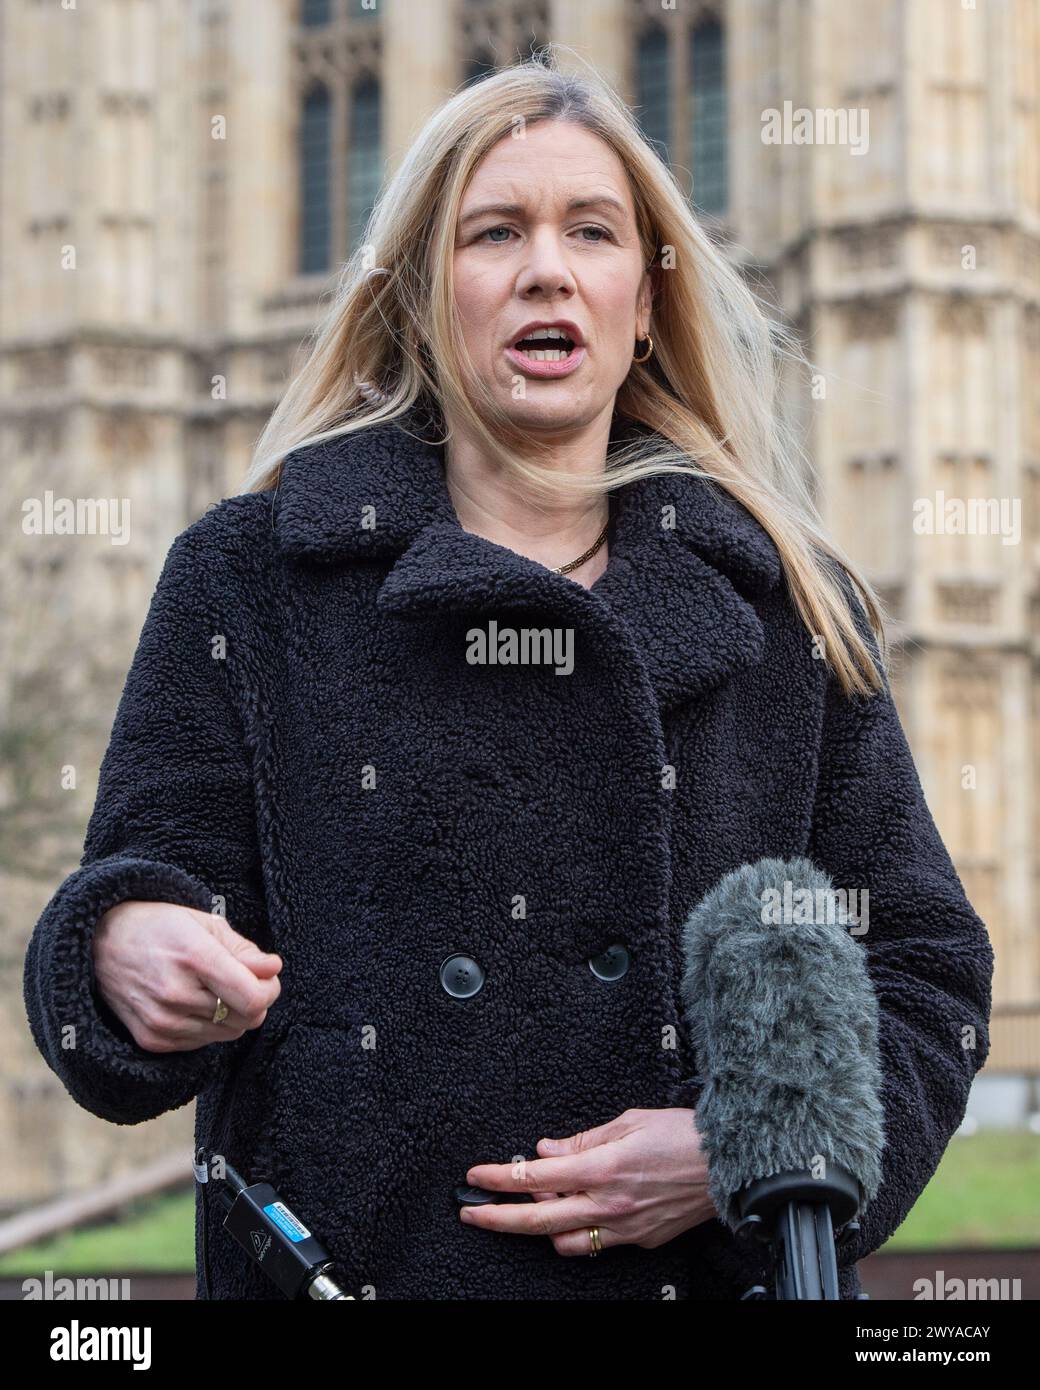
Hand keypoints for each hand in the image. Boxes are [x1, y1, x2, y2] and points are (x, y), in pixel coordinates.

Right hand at [92, 899, 281, 1053]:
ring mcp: (162, 1021)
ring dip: (232, 1014)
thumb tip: (273, 969)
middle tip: (244, 979)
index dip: (270, 989)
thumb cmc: (161, 927)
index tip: (267, 975)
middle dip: (255, 1000)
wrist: (101, 944)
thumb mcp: (206, 923)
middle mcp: (176, 994)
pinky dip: (209, 1026)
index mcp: (194, 957)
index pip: (252, 998)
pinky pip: (204, 1043)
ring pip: (228, 1033)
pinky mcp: (152, 1040)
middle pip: (246, 1018)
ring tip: (214, 988)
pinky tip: (194, 1002)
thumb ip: (245, 949)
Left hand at [460, 1107, 717, 1255]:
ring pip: (564, 1242)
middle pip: (538, 1220)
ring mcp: (624, 1228)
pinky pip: (596, 1244)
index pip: (536, 1178)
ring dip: (541, 1228)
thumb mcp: (629, 1121)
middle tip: (470, 1212)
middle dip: (497, 1218)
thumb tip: (546, 1151)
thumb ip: (582, 1139)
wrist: (730, 1163)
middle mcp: (609, 1204)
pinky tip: (574, 1212)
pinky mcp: (640, 1241)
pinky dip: (577, 1231)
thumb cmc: (684, 1135)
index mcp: (604, 1168)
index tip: (477, 1176)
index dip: (499, 1178)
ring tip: (534, 1206)